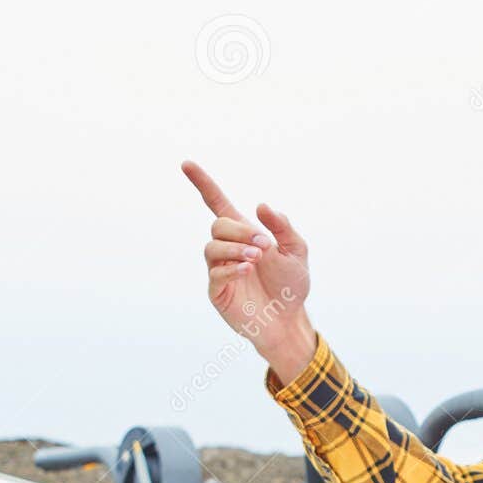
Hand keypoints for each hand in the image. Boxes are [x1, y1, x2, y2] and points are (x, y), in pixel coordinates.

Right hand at [182, 160, 315, 383]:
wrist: (288, 318)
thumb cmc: (291, 284)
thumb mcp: (296, 250)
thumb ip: (282, 226)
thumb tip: (261, 205)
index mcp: (244, 233)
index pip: (216, 203)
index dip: (202, 184)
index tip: (186, 164)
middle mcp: (227, 248)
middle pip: (218, 225)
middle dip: (241, 230)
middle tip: (264, 245)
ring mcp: (219, 269)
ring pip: (212, 247)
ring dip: (234, 247)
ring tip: (256, 258)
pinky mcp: (218, 291)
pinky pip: (215, 273)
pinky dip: (231, 268)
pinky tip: (247, 270)